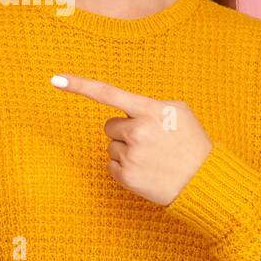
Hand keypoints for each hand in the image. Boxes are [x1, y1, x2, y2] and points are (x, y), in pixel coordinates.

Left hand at [50, 73, 212, 205]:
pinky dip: (125, 168)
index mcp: (150, 111)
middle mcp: (137, 132)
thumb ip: (150, 105)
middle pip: (109, 126)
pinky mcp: (126, 177)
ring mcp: (131, 156)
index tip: (55, 79)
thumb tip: (127, 108)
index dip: (80, 85)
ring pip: (111, 146)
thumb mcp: (178, 112)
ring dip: (126, 150)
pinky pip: (111, 165)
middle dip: (124, 131)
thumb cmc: (192, 143)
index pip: (109, 94)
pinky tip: (146, 170)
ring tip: (152, 158)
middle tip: (150, 142)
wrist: (204, 182)